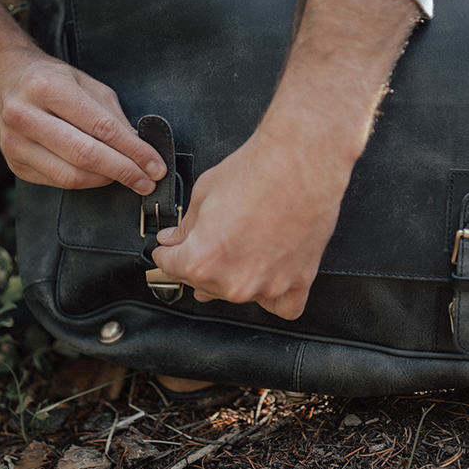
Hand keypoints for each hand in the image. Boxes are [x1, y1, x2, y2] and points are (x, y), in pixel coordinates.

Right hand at [0, 10, 165, 191]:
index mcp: (48, 88)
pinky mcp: (16, 164)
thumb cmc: (54, 81)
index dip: (135, 152)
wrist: (9, 78)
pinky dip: (89, 182)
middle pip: (86, 156)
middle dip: (125, 171)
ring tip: (130, 178)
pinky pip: (60, 182)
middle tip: (148, 180)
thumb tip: (142, 150)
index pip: (102, 128)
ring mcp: (15, 142)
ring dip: (109, 181)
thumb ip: (115, 119)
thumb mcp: (90, 87)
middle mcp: (25, 115)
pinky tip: (103, 176)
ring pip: (72, 175)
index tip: (156, 166)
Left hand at [152, 118, 351, 319]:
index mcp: (203, 261)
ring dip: (234, 278)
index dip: (168, 251)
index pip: (170, 266)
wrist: (301, 161)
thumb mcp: (204, 193)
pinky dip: (274, 298)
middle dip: (199, 263)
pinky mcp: (299, 280)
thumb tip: (176, 238)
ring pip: (240, 295)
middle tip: (210, 240)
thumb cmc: (258, 171)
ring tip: (240, 250)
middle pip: (203, 284)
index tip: (172, 247)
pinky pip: (284, 307)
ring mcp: (269, 285)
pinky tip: (267, 280)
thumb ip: (186, 226)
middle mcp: (235, 281)